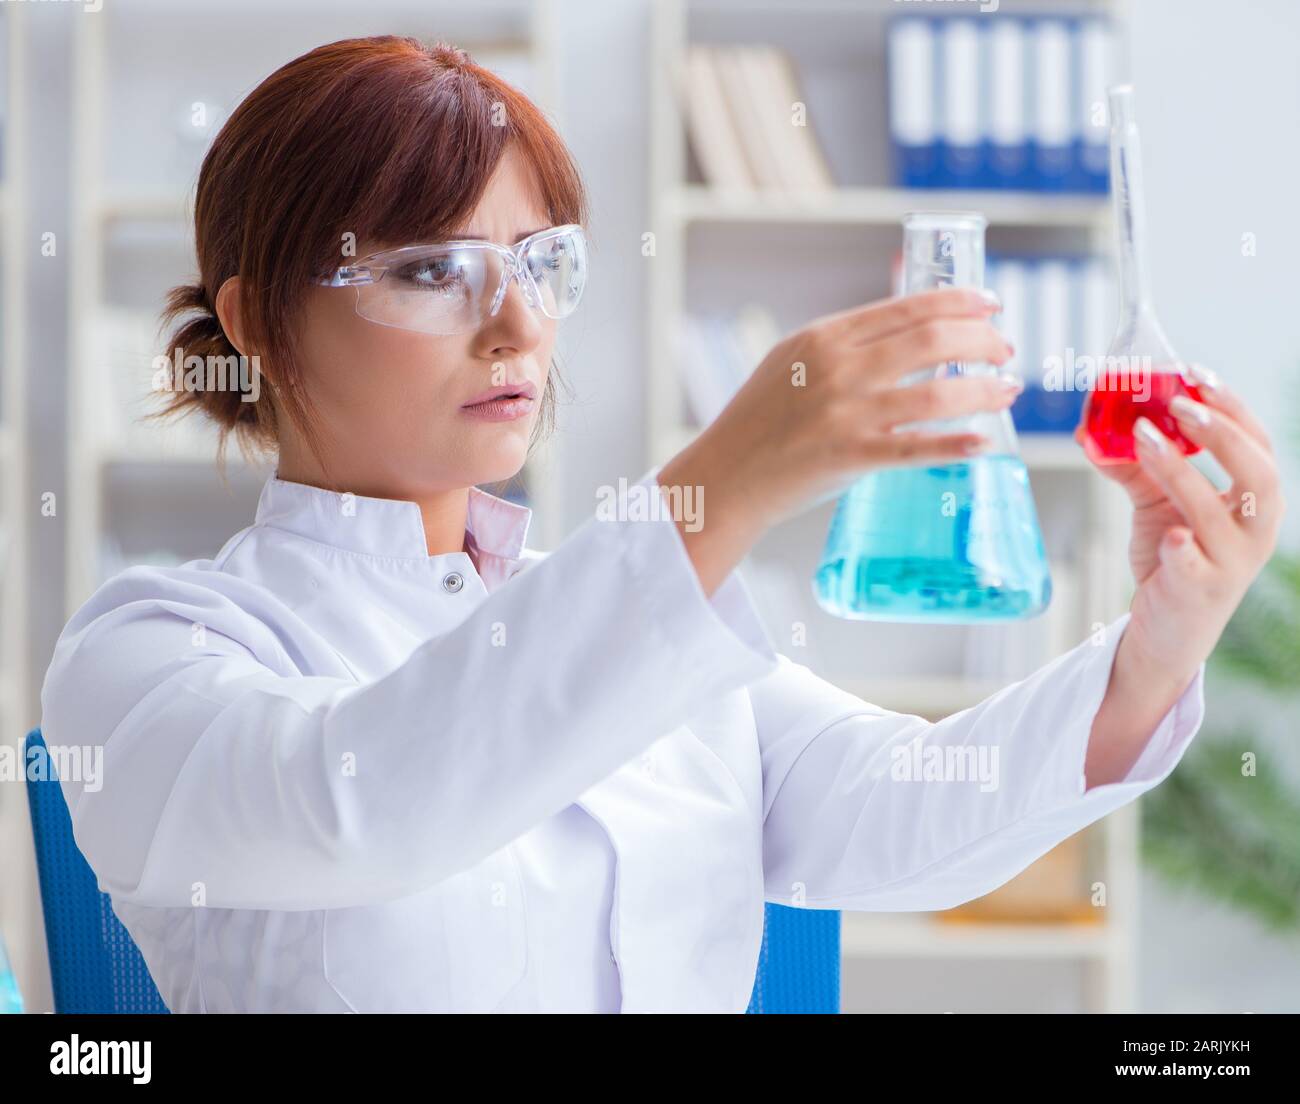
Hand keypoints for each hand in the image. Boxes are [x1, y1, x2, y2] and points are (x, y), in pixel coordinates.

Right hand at [660, 288, 1019, 593]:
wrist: (725, 475)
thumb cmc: (760, 420)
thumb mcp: (793, 362)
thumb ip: (843, 347)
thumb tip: (907, 336)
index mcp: (826, 337)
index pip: (910, 307)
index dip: (961, 302)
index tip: (991, 306)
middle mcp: (839, 369)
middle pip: (933, 341)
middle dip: (982, 343)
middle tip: (1003, 352)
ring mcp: (846, 414)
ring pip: (937, 395)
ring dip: (984, 391)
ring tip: (1006, 391)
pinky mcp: (850, 457)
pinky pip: (917, 450)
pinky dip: (957, 445)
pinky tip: (984, 444)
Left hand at [1076, 366, 1284, 686]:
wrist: (1166, 628)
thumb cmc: (1172, 557)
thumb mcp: (1156, 504)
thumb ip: (1135, 466)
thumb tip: (1090, 427)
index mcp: (1254, 501)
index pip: (1258, 443)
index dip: (1232, 407)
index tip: (1196, 375)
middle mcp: (1255, 530)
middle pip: (1256, 473)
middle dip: (1221, 433)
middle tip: (1179, 404)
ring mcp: (1231, 562)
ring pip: (1214, 513)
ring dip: (1180, 472)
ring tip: (1143, 438)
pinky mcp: (1200, 591)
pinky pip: (1194, 566)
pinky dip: (1183, 549)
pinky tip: (1169, 534)